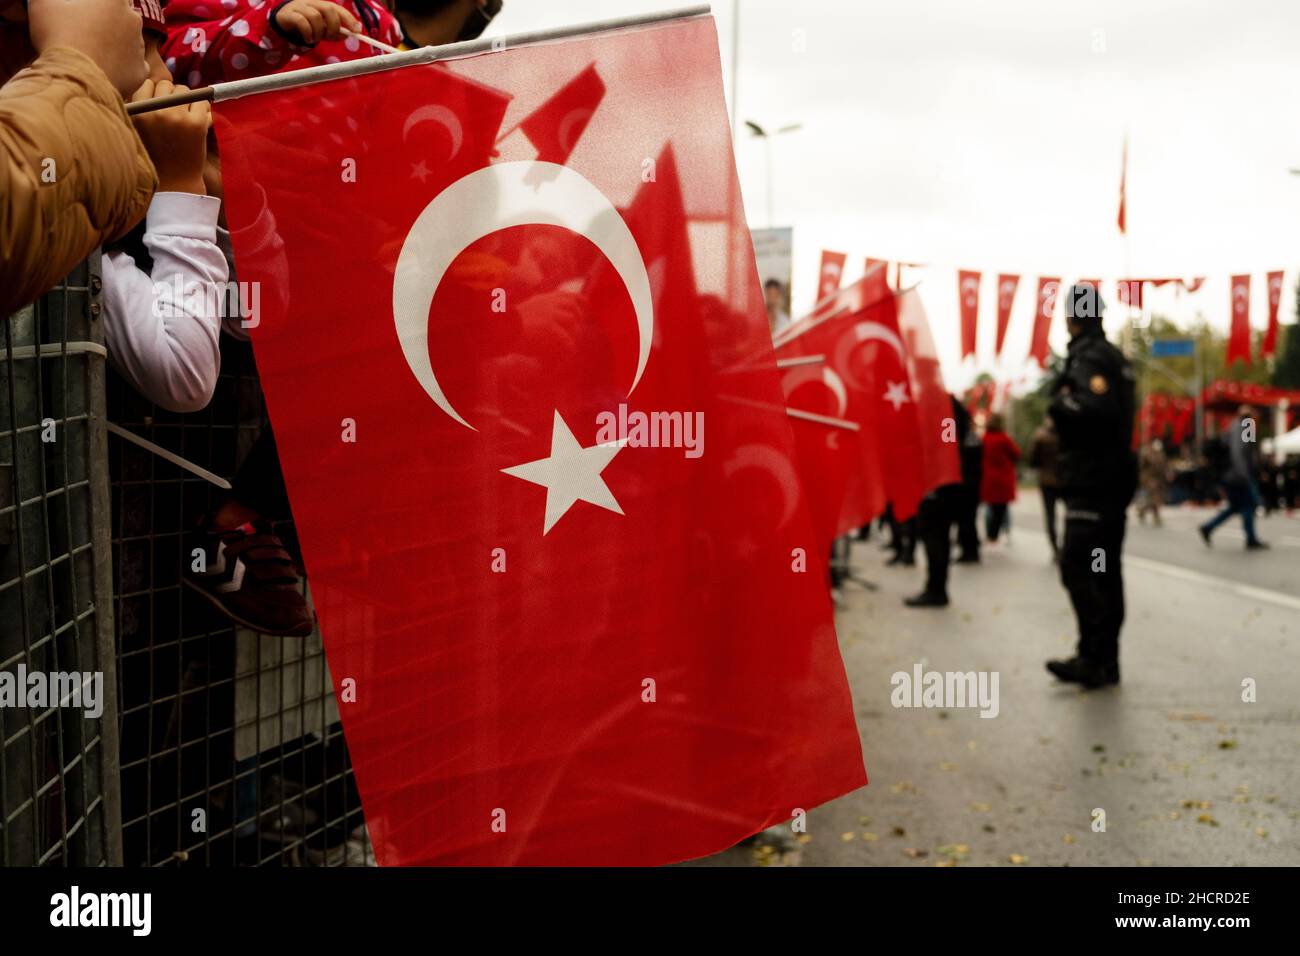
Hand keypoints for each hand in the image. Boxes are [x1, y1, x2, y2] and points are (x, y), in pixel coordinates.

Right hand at [28, 0, 146, 97]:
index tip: (86, 12)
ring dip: (114, 45)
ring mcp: (139, 47)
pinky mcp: (140, 71)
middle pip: (121, 18)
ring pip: (129, 42)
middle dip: (106, 23)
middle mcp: (133, 21)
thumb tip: (55, 4)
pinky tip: (104, 68)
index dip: (97, 6)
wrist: (74, 78)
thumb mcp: (43, 4)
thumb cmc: (58, 36)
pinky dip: (121, 68)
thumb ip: (52, 0)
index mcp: (114, 0)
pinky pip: (132, 67)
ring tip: (92, 52)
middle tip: (85, 32)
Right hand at [130, 80, 210, 194]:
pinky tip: (198, 123)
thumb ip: (142, 106)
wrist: (175, 182)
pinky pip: (203, 102)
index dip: (155, 94)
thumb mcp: (138, 128)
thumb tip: (154, 81)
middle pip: (167, 85)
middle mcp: (156, 112)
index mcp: (138, 112)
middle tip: (174, 114)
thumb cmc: (155, 155)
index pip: (148, 84)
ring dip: (187, 101)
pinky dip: (202, 110)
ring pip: (185, 91)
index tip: (159, 107)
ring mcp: (178, 117)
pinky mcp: (197, 124)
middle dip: (171, 96)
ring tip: (184, 120)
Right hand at [272, 0, 360, 44]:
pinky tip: (307, 39)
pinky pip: (301, 21)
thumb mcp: (323, 30)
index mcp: (322, 4)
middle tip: (330, 37)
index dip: (349, 19)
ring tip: (315, 39)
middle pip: (328, 9)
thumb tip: (348, 35)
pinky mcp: (289, 14)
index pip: (338, 9)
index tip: (357, 31)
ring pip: (315, 16)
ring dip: (319, 32)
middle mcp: (311, 2)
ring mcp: (299, 6)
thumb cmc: (307, 26)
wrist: (283, 23)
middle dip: (333, 26)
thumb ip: (335, 32)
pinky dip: (307, 33)